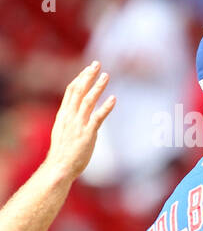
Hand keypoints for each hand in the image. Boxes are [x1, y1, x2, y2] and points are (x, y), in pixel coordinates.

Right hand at [45, 62, 114, 181]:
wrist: (60, 167)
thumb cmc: (63, 151)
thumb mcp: (63, 130)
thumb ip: (70, 120)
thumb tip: (77, 112)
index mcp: (64, 114)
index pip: (71, 91)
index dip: (80, 78)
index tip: (88, 69)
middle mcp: (70, 116)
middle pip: (79, 91)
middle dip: (88, 76)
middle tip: (97, 64)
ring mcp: (79, 124)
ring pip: (88, 100)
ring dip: (98, 87)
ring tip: (106, 76)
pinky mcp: (88, 134)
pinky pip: (98, 117)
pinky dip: (106, 107)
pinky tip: (113, 99)